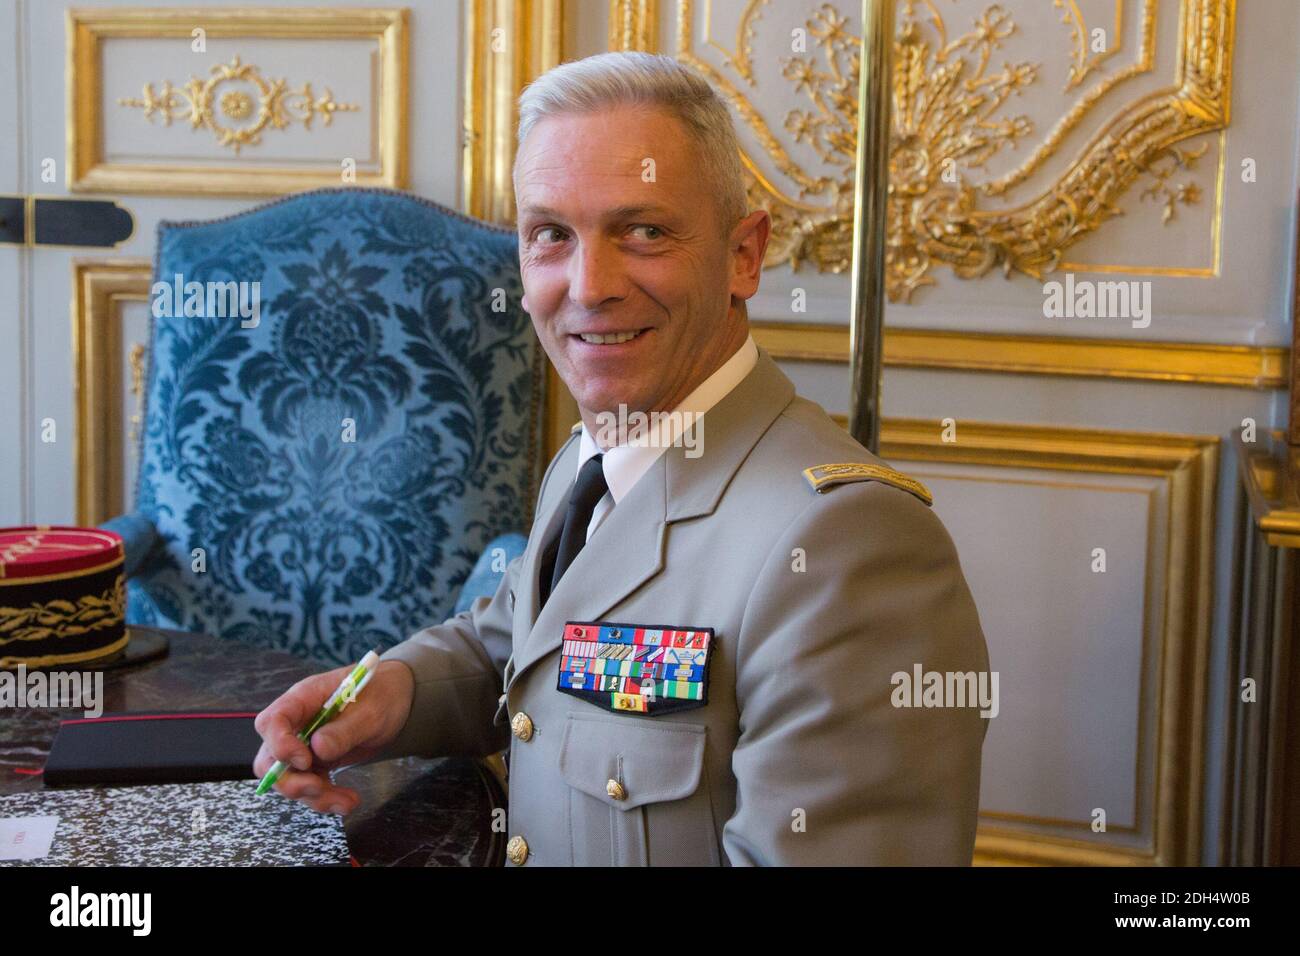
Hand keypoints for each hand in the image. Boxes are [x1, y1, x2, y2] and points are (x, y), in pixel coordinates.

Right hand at [252, 660, 414, 814]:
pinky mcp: (317, 762)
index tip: (305, 760)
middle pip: (270, 758)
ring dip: (315, 796)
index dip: (279, 744)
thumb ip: (344, 729)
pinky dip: (326, 799)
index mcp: (304, 699)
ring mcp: (304, 745)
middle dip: (291, 781)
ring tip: (347, 801)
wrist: (397, 700)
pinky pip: (310, 787)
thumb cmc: (381, 694)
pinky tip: (348, 801)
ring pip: (290, 780)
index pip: (271, 721)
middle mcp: (297, 724)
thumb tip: (318, 749)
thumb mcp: (371, 710)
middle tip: (318, 787)